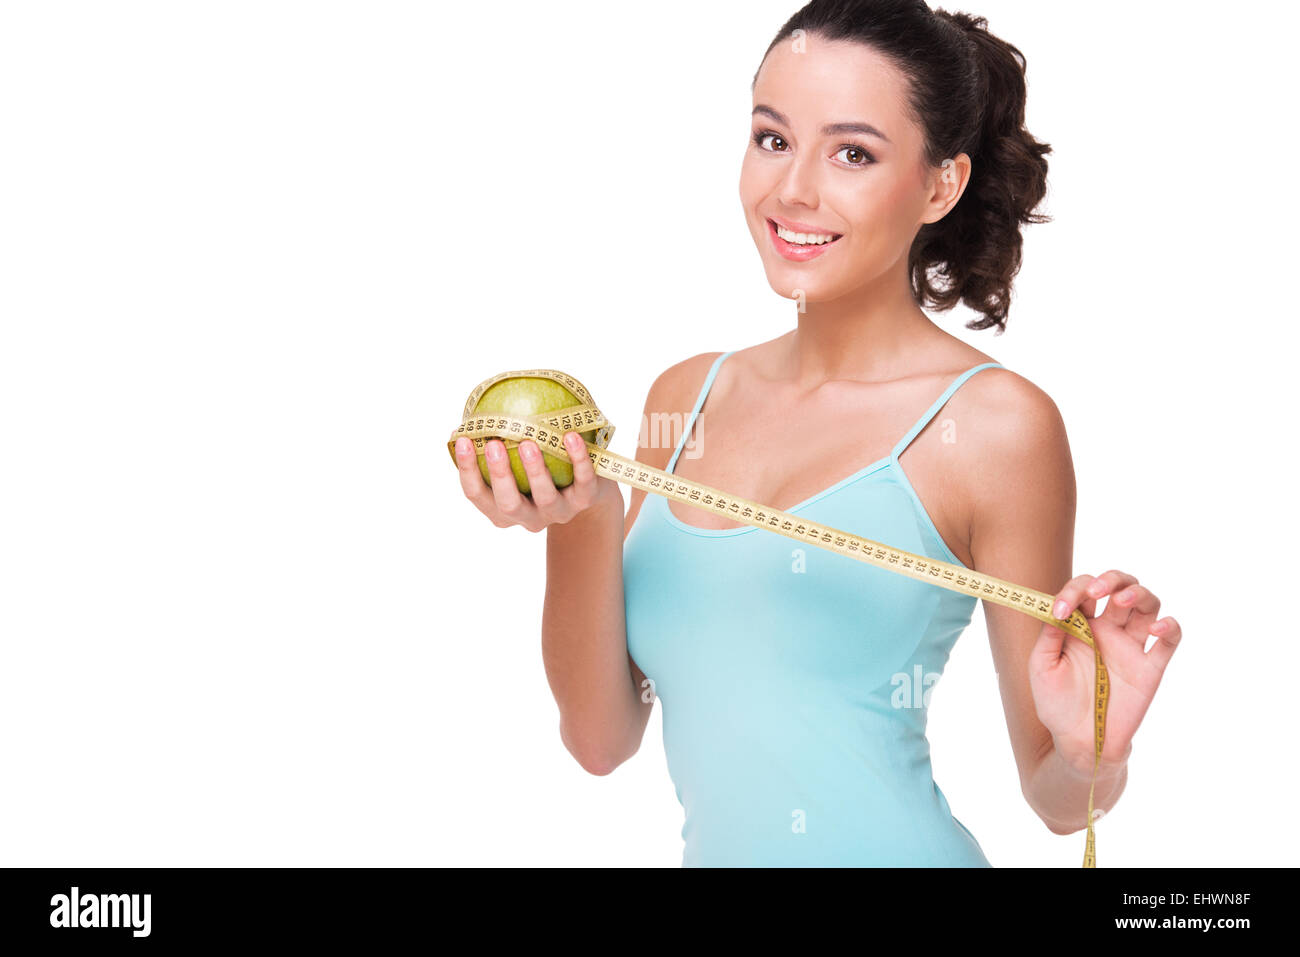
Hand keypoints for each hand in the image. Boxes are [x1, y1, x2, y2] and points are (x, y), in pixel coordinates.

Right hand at [453, 431, 622, 532]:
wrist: (586, 490)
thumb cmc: (539, 468)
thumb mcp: (514, 461)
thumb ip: (494, 445)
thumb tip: (465, 422)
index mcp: (502, 508)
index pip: (476, 494)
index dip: (466, 469)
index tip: (462, 439)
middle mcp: (528, 517)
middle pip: (508, 504)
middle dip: (499, 475)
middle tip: (493, 444)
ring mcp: (557, 512)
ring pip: (545, 497)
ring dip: (535, 470)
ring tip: (528, 442)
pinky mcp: (585, 501)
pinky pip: (583, 481)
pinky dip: (578, 459)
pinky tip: (571, 436)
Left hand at [1028, 570, 1181, 772]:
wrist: (1079, 741)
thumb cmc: (1056, 703)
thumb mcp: (1042, 667)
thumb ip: (1049, 636)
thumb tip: (1055, 607)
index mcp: (1081, 625)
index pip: (1084, 591)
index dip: (1074, 590)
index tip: (1061, 610)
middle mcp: (1108, 629)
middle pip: (1121, 586)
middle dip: (1111, 579)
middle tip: (1096, 591)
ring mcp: (1131, 646)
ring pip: (1147, 604)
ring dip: (1138, 593)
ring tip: (1121, 600)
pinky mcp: (1151, 667)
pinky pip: (1170, 640)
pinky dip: (1170, 627)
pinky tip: (1157, 627)